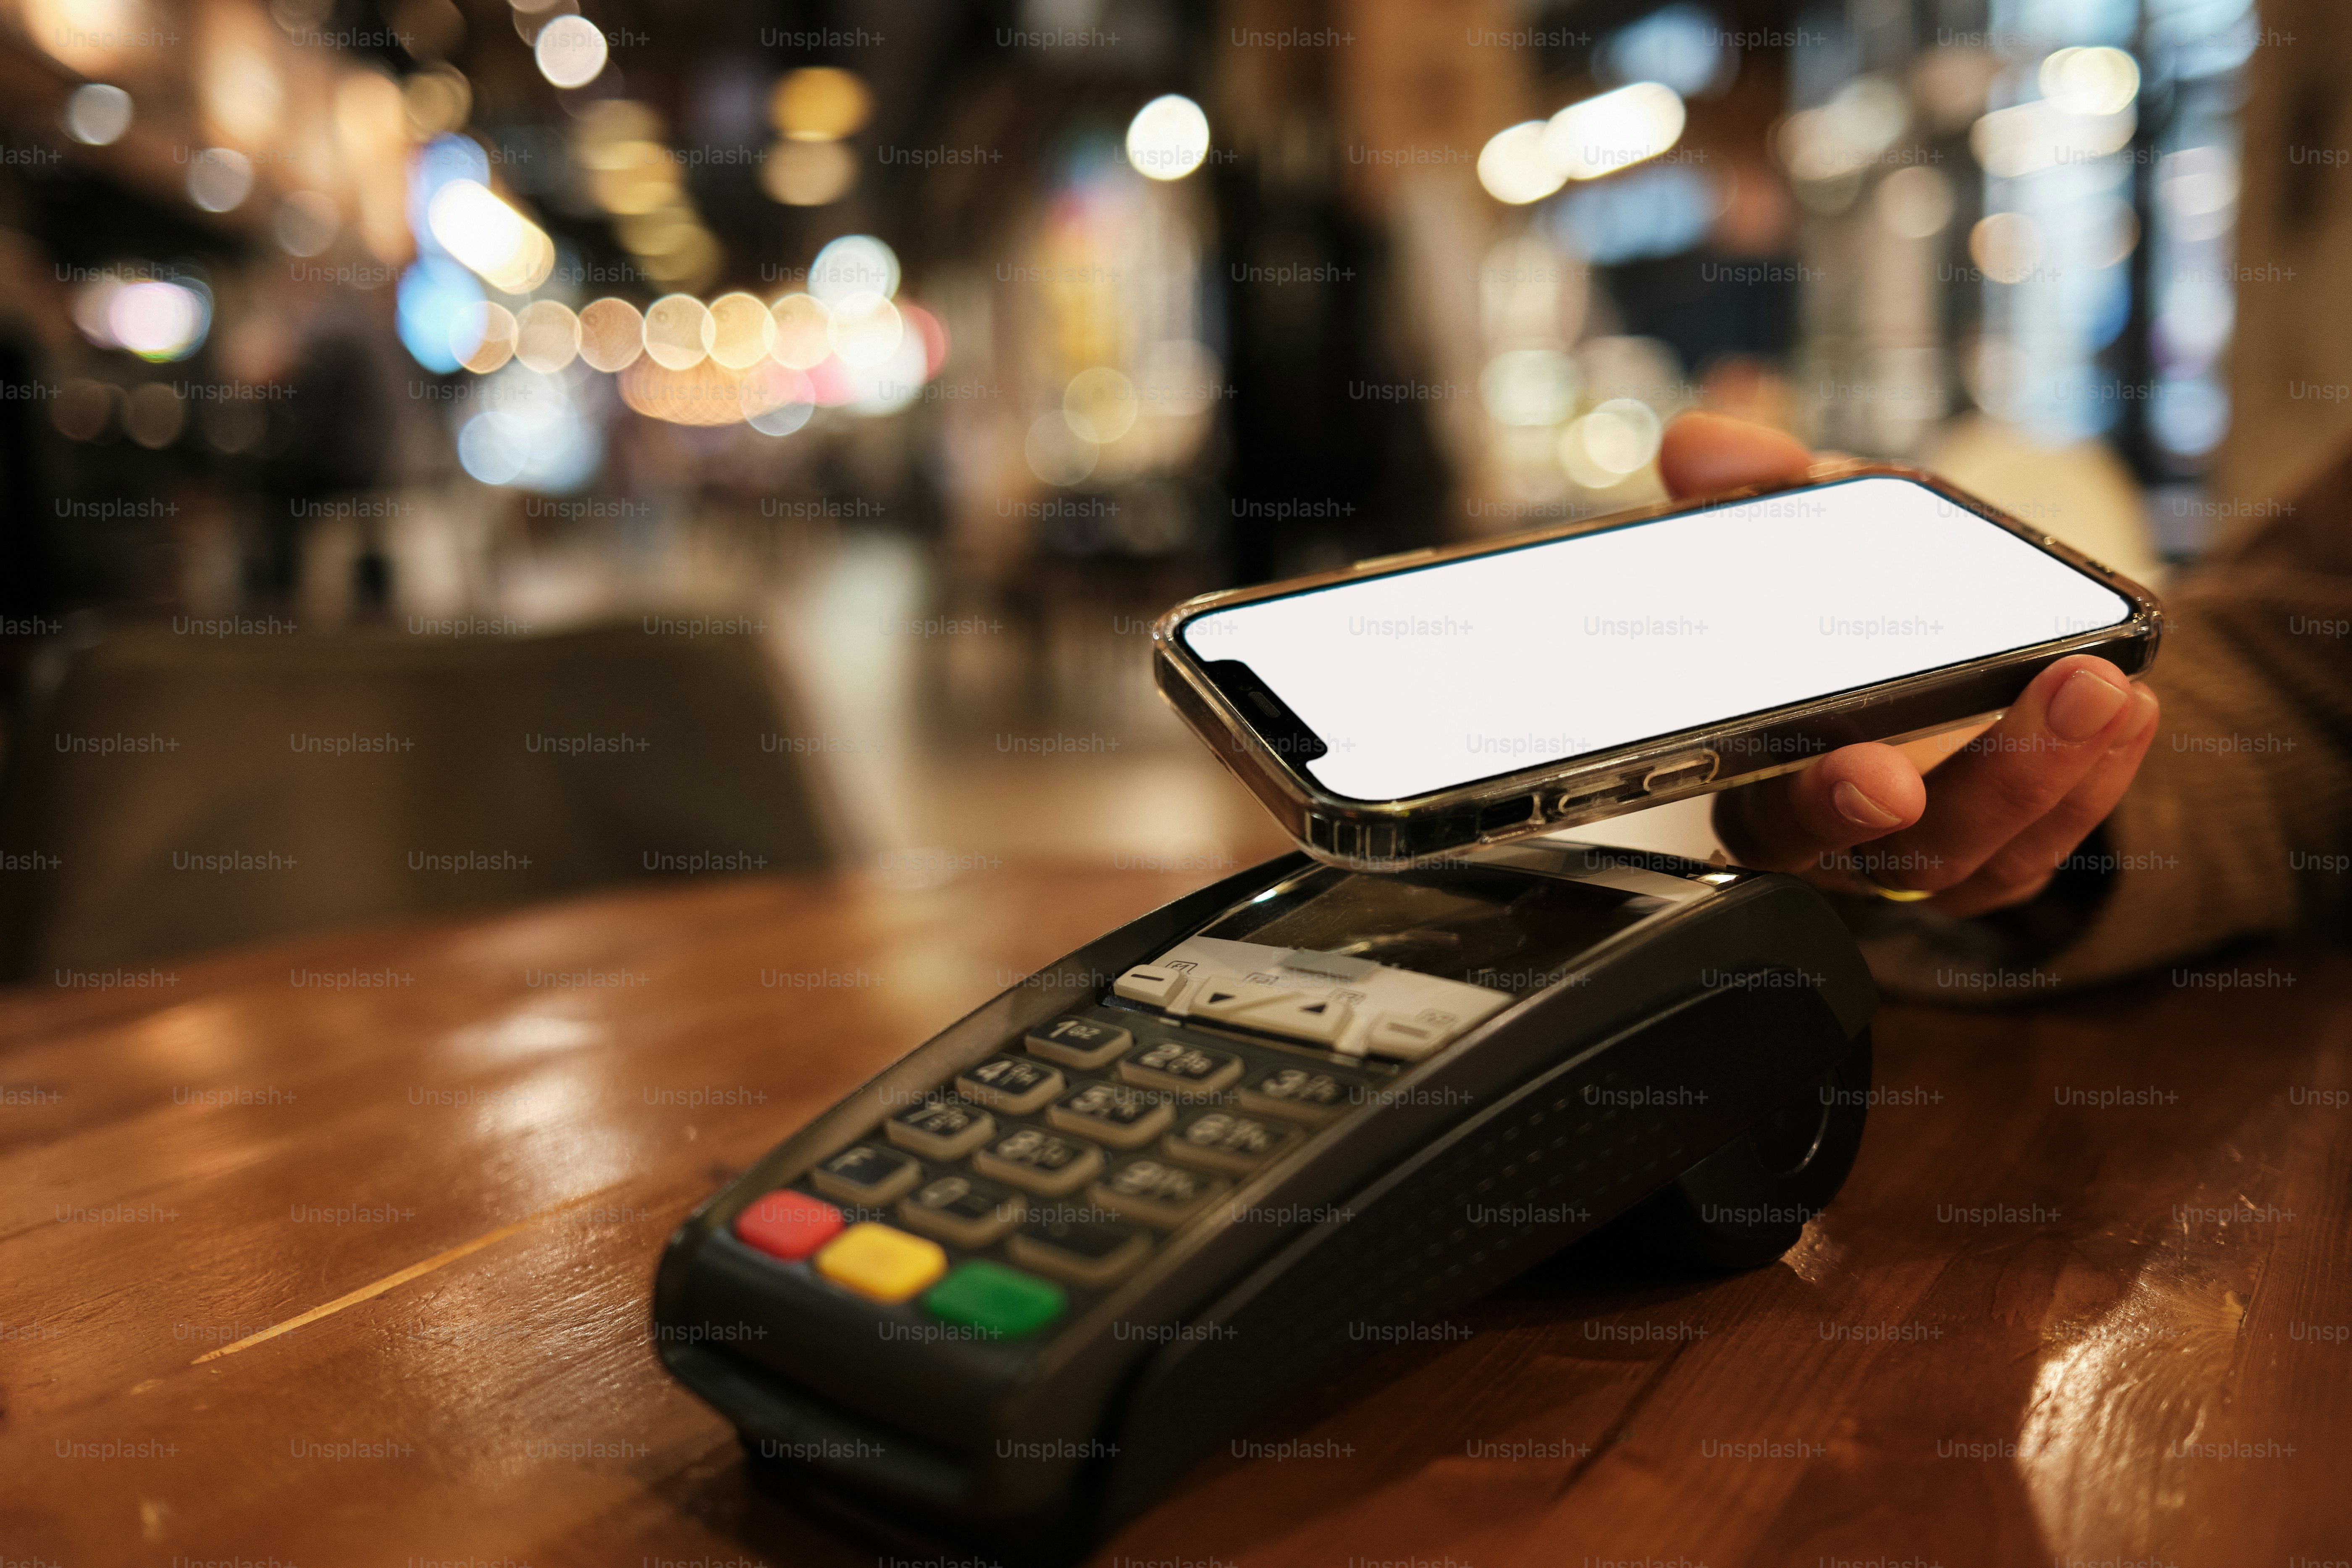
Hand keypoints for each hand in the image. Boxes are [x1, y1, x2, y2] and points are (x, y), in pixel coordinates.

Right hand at [1660, 413, 2161, 915]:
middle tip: (2057, 693)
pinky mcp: (1991, 864)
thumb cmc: (1843, 613)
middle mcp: (1833, 840)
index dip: (1816, 803)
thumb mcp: (1802, 539)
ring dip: (2057, 766)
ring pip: (1983, 855)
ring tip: (2109, 682)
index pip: (1767, 819)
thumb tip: (1703, 448)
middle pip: (1896, 854)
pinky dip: (2096, 779)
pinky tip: (2131, 705)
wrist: (1925, 664)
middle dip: (1981, 783)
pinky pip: (2046, 848)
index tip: (1875, 770)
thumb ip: (1749, 493)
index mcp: (1755, 777)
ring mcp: (1917, 859)